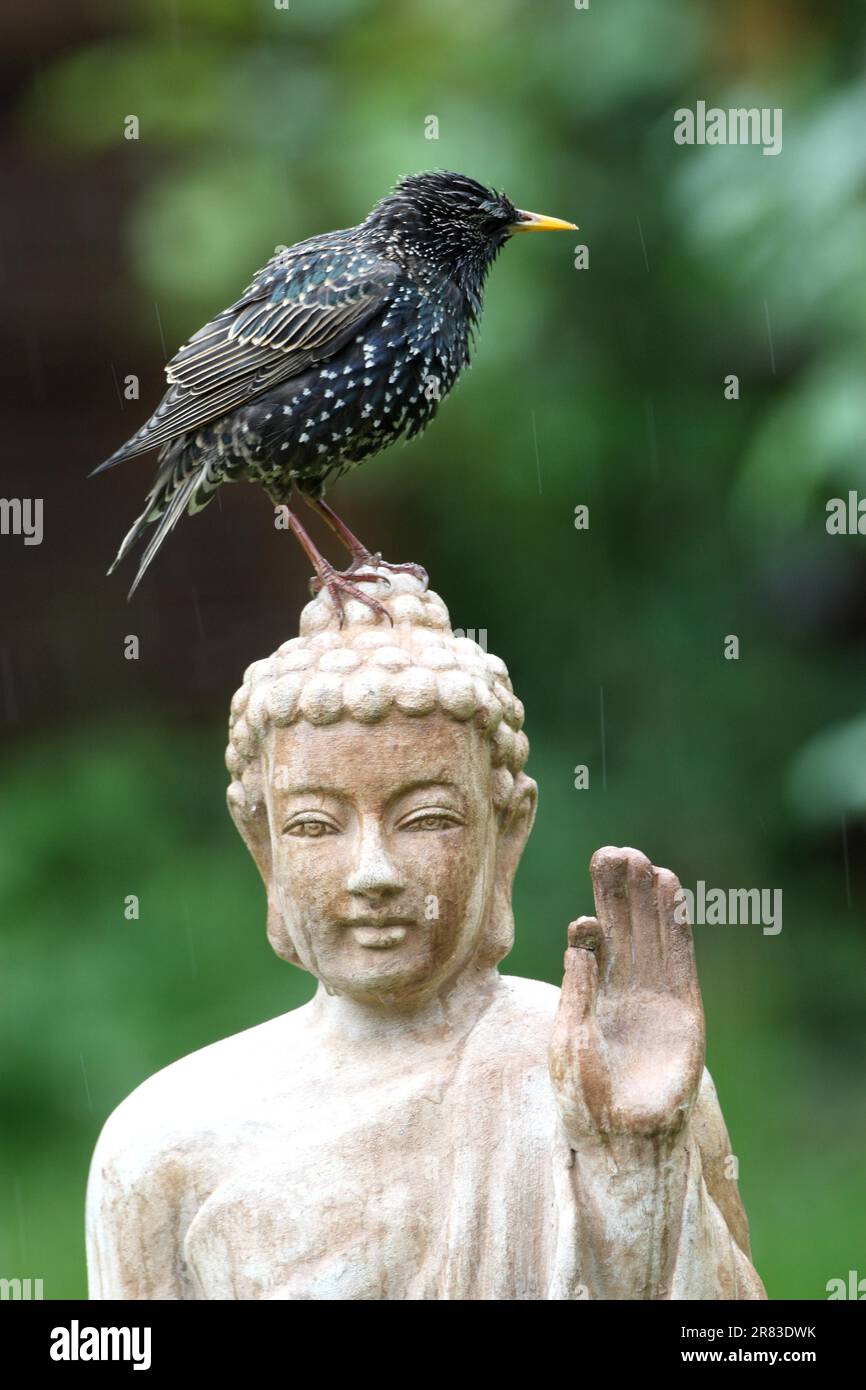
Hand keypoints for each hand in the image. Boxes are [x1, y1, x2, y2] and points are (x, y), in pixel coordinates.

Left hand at [549, 846, 704, 1145]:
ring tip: (643, 861)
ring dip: (648, 899)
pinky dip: (677, 924)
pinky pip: (681, 957)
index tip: (584, 922)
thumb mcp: (569, 1043)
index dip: (590, 927)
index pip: (590, 946)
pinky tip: (669, 891)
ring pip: (652, 934)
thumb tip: (578, 941)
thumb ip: (575, 993)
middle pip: (623, 927)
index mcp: (588, 994)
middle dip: (618, 893)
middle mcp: (623, 987)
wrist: (625, 1139)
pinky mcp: (685, 1008)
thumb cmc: (585, 1099)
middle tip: (613, 853)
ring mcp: (655, 995)